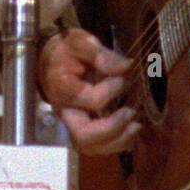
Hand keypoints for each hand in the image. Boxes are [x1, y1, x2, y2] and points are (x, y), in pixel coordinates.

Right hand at [39, 29, 140, 155]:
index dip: (111, 91)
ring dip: (117, 141)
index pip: (90, 100)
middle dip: (112, 129)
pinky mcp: (81, 127)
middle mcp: (64, 111)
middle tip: (131, 113)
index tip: (124, 76)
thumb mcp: (80, 42)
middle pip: (84, 136)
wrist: (52, 60)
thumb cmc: (67, 50)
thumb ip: (101, 54)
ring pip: (91, 146)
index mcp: (62, 87)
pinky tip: (131, 130)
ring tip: (136, 125)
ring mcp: (72, 123)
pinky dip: (116, 143)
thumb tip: (126, 66)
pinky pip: (96, 146)